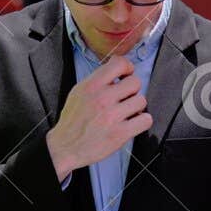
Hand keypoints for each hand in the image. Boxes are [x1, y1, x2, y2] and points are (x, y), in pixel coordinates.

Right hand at [45, 56, 150, 179]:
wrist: (64, 147)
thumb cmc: (72, 121)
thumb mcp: (78, 92)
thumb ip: (98, 79)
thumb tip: (118, 67)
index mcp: (91, 85)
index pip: (120, 63)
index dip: (127, 68)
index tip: (126, 75)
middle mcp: (102, 98)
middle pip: (135, 82)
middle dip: (132, 91)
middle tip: (124, 99)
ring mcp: (112, 116)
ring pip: (141, 101)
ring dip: (136, 107)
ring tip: (126, 113)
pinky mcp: (120, 134)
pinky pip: (146, 120)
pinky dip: (142, 122)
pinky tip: (132, 123)